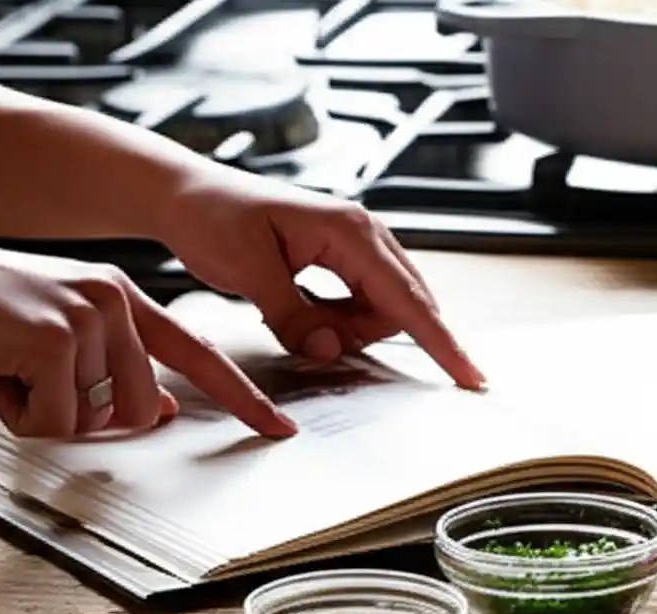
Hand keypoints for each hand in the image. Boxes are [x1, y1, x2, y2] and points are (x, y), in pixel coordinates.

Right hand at [0, 232, 292, 438]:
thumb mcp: (62, 332)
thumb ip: (116, 364)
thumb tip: (165, 409)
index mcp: (124, 298)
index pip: (200, 353)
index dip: (242, 396)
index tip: (278, 428)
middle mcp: (115, 301)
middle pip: (143, 409)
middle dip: (90, 420)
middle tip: (39, 385)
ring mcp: (88, 316)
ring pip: (94, 420)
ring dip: (47, 414)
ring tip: (12, 369)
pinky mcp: (54, 337)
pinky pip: (53, 421)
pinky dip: (18, 414)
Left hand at [154, 167, 485, 389]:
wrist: (185, 194)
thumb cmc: (213, 216)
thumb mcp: (247, 271)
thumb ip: (293, 317)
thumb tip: (331, 350)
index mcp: (349, 231)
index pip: (407, 299)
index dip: (442, 343)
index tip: (470, 377)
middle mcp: (363, 234)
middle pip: (397, 308)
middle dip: (362, 335)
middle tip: (301, 332)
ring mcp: (355, 245)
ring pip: (378, 310)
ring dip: (344, 329)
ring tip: (286, 313)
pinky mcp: (341, 257)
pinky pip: (357, 303)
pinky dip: (334, 320)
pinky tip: (296, 310)